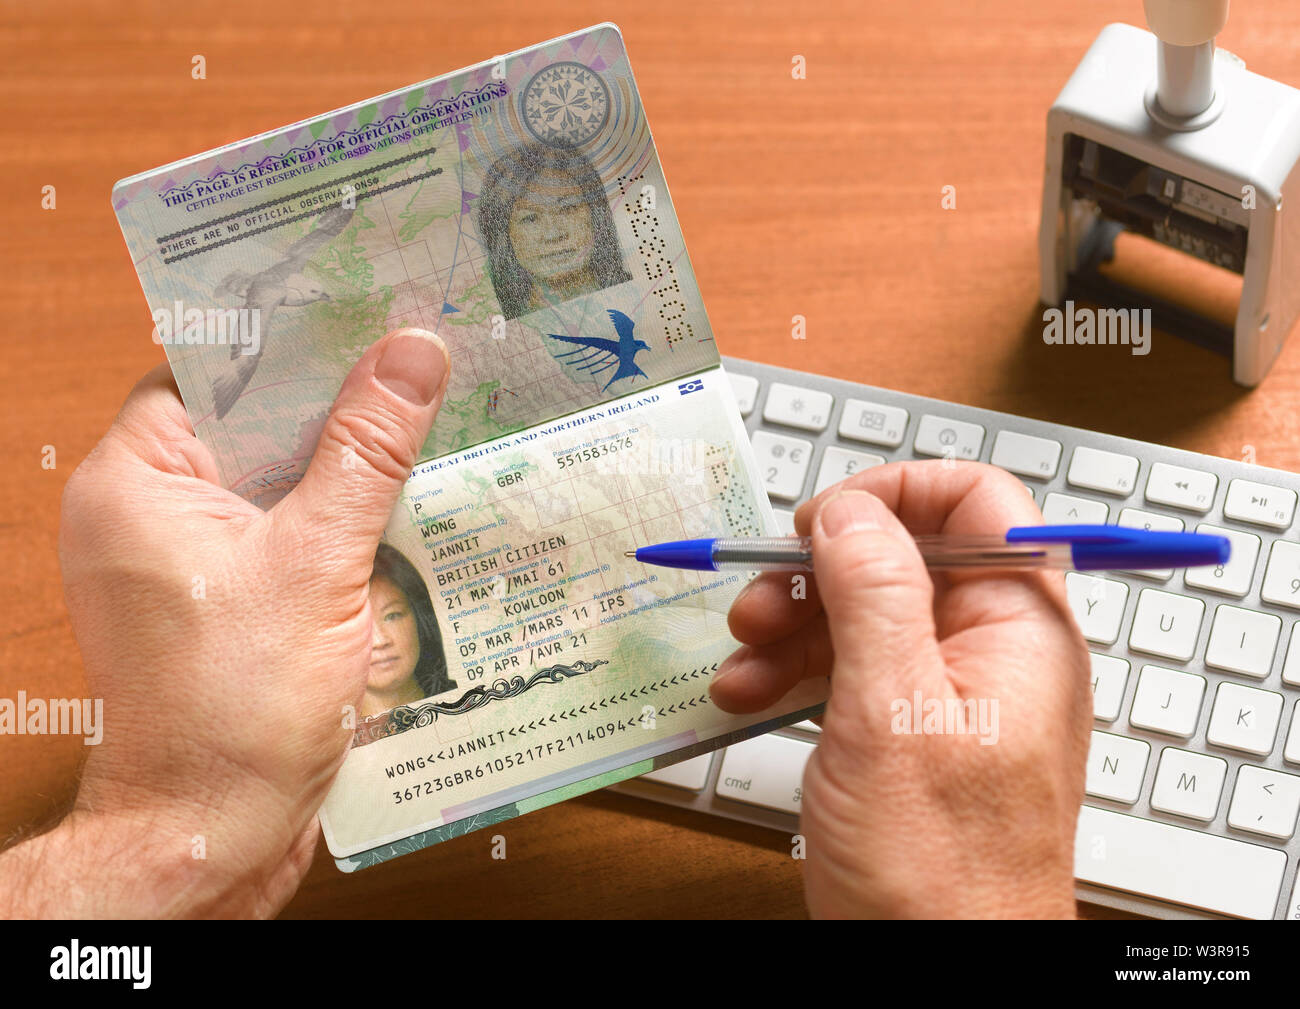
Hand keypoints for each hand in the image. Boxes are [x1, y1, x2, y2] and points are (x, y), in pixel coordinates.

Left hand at [1, 328, 448, 917]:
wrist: (216, 832)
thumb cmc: (235, 708)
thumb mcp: (315, 563)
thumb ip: (366, 452)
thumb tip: (413, 351)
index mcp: (136, 483)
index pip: (211, 373)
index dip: (290, 339)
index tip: (370, 306)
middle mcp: (152, 513)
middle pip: (256, 426)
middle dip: (340, 404)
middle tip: (425, 358)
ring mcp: (193, 561)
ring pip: (284, 482)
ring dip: (354, 467)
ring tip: (438, 420)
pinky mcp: (234, 602)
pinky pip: (295, 533)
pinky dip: (349, 521)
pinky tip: (418, 506)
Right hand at [709, 461, 1091, 917]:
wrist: (934, 971)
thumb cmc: (942, 868)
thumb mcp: (891, 710)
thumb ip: (873, 593)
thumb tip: (849, 508)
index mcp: (1018, 624)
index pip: (977, 502)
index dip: (898, 494)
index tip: (826, 518)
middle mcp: (988, 647)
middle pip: (901, 558)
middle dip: (818, 572)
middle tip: (760, 599)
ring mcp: (945, 690)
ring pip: (862, 614)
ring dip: (791, 627)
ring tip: (741, 660)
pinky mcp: (906, 730)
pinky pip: (848, 670)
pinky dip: (792, 673)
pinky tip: (748, 695)